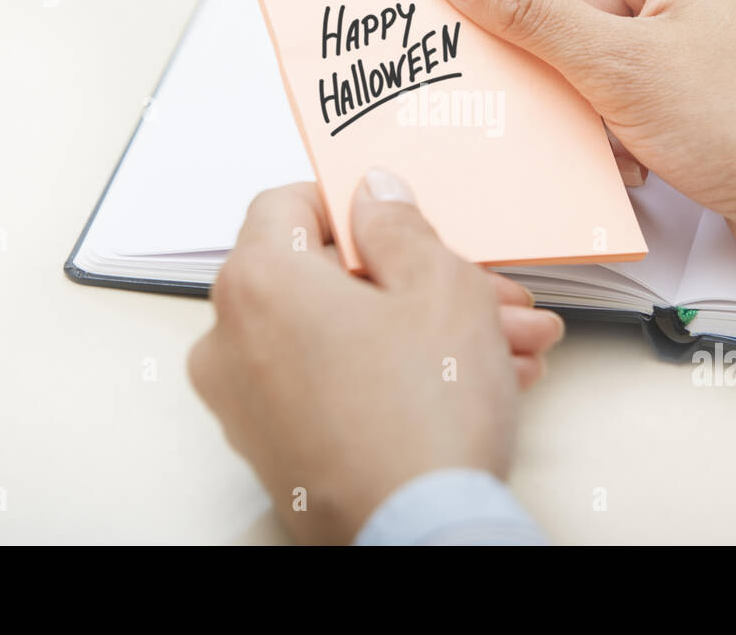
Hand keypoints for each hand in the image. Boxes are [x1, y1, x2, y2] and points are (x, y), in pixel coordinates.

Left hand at [188, 172, 563, 543]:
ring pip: (343, 334)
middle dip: (419, 281)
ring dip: (423, 330)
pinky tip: (469, 380)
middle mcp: (231, 340)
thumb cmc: (425, 420)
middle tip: (484, 293)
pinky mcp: (273, 447)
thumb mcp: (439, 284)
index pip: (287, 203)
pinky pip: (333, 383)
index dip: (352, 203)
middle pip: (327, 277)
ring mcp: (246, 402)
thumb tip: (374, 198)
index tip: (397, 220)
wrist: (424, 538)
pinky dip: (392, 373)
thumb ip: (399, 223)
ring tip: (504, 346)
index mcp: (258, 281)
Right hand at [419, 0, 735, 289]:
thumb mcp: (617, 63)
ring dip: (577, 102)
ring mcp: (684, 29)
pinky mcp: (686, 82)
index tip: (467, 32)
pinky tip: (632, 161)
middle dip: (542, 56)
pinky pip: (612, 89)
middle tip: (519, 96)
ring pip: (582, 51)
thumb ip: (525, 9)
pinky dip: (607, 127)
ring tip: (606, 138)